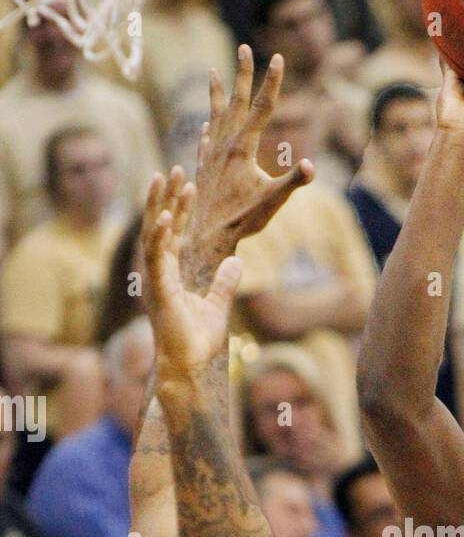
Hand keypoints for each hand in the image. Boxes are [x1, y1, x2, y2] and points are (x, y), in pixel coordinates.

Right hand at [144, 168, 242, 385]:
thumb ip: (225, 282)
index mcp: (168, 275)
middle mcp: (157, 274)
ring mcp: (155, 281)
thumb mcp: (218, 305)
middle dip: (164, 197)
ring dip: (160, 205)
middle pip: (158, 226)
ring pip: (153, 234)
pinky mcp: (159, 291)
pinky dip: (161, 236)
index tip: (187, 182)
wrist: (190, 367)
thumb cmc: (198, 342)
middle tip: (172, 168)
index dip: (178, 208)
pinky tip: (167, 215)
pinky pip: (156, 257)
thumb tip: (238, 261)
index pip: (172, 234)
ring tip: (165, 177)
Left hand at [181, 45, 313, 288]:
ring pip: (215, 115)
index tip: (277, 57)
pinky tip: (206, 124)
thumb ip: (293, 181)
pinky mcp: (203, 168)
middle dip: (242, 74)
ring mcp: (212, 155)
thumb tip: (311, 166)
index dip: (272, 82)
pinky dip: (208, 127)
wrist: (207, 235)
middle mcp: (224, 144)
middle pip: (236, 102)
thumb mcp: (272, 201)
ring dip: (216, 93)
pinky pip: (205, 140)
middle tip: (243, 47)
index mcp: (243, 147)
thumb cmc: (242, 220)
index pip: (263, 107)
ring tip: (211, 72)